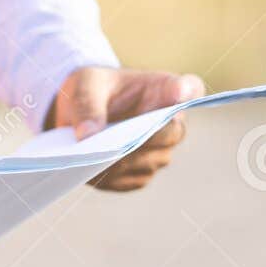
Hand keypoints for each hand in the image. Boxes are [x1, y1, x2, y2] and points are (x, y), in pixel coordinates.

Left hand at [49, 66, 205, 191]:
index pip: (189, 87)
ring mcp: (159, 150)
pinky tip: (94, 172)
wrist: (77, 113)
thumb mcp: (84, 86)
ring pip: (154, 161)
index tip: (178, 92)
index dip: (186, 91)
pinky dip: (115, 177)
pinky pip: (134, 180)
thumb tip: (88, 135)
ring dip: (127, 161)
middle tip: (116, 142)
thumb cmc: (90, 89)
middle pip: (173, 134)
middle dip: (145, 138)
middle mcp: (170, 122)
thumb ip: (86, 105)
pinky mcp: (141, 171)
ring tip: (96, 158)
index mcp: (163, 89)